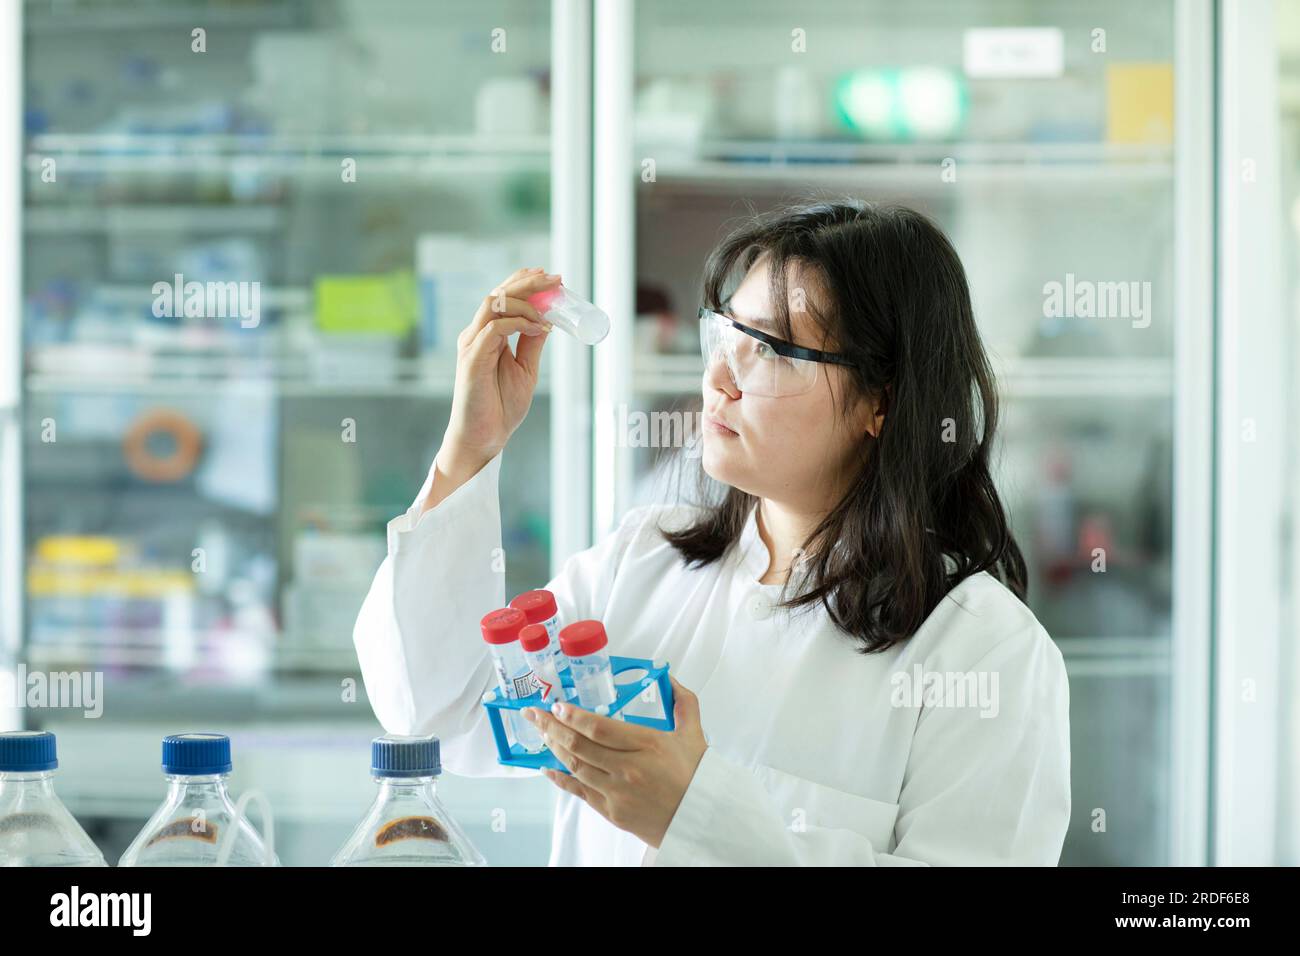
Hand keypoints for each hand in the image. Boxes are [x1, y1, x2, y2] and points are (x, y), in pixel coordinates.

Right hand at [425, 268, 559, 509]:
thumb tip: (548, 321)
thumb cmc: (501, 406)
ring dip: (524, 301)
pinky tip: (538, 328)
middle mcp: (476, 334)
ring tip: (548, 310)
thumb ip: (532, 344)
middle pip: (499, 293)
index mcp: (488, 334)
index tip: (552, 278)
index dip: (526, 282)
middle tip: (556, 279)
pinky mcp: (471, 360)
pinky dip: (518, 323)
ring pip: (494, 304)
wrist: (484, 437)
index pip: (504, 296)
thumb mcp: (525, 369)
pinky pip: (494, 329)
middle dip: (528, 282)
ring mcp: (472, 345)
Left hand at [524, 675, 707, 848]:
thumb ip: (683, 702)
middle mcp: (628, 769)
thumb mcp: (693, 734)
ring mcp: (617, 792)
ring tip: (542, 733)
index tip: (558, 706)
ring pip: (576, 766)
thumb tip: (669, 679)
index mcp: (647, 745)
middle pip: (580, 745)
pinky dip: (561, 779)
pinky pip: (580, 792)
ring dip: (555, 748)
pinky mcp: (612, 811)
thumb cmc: (696, 777)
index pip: (599, 727)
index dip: (574, 716)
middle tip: (535, 714)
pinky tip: (548, 769)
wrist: (700, 818)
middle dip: (552, 727)